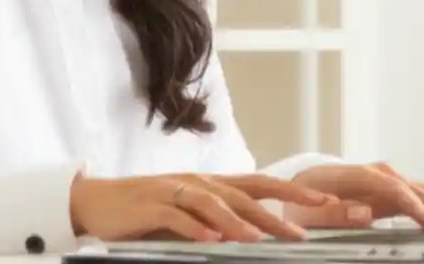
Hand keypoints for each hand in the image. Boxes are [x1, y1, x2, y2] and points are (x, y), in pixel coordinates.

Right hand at [70, 172, 339, 242]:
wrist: (99, 201)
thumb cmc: (150, 208)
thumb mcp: (191, 211)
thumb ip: (220, 218)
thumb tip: (257, 233)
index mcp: (213, 184)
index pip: (260, 184)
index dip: (292, 192)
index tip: (324, 204)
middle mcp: (199, 183)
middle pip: (244, 195)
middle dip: (276, 211)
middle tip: (303, 229)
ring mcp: (175, 192)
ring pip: (214, 205)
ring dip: (238, 222)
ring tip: (259, 239)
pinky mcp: (152, 206)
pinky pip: (178, 218)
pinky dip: (196, 228)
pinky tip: (212, 240)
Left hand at [285, 162, 423, 230]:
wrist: (298, 187)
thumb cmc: (302, 203)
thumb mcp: (309, 213)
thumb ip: (337, 213)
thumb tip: (366, 212)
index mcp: (355, 176)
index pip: (393, 187)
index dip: (414, 205)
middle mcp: (372, 173)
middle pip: (409, 185)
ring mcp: (380, 177)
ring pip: (413, 185)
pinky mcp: (383, 186)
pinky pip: (410, 189)